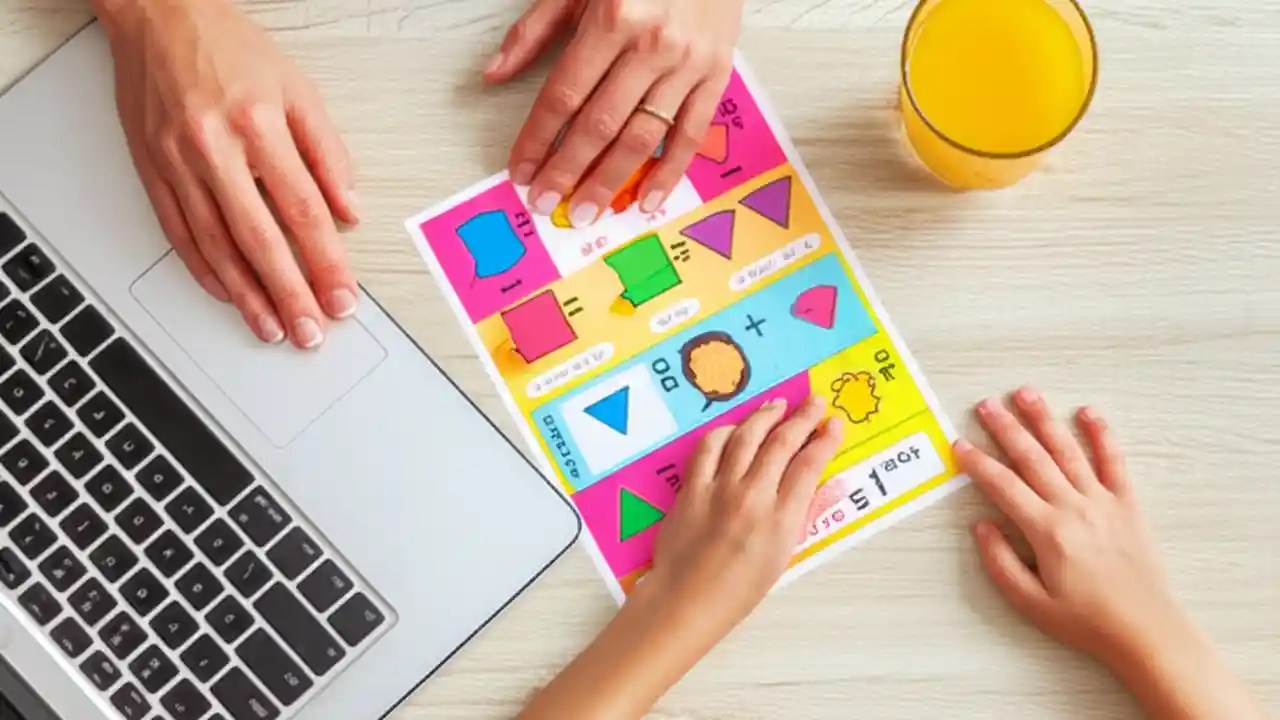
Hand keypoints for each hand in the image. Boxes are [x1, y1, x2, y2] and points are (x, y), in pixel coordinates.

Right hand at [98, 0, 359, 347]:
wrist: (158, 16)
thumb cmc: (231, 50)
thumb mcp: (299, 89)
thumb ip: (329, 154)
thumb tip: (349, 211)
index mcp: (259, 124)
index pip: (302, 210)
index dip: (326, 262)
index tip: (342, 298)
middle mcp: (214, 147)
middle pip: (259, 238)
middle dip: (289, 293)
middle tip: (309, 332)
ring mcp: (177, 162)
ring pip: (216, 245)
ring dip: (246, 295)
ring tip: (271, 327)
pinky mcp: (151, 170)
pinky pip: (179, 232)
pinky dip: (204, 270)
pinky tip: (227, 294)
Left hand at [484, 0, 743, 225]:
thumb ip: (536, 29)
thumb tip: (494, 74)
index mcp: (613, 18)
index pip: (564, 95)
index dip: (538, 138)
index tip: (522, 170)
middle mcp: (652, 45)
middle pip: (600, 125)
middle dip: (568, 171)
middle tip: (546, 204)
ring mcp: (688, 63)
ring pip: (643, 137)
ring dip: (610, 181)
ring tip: (587, 211)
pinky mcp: (717, 73)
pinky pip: (691, 133)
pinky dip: (670, 172)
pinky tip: (647, 200)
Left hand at [519, 396, 841, 719]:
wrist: (687, 599)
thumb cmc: (738, 587)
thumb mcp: (785, 554)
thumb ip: (810, 513)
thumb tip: (838, 485)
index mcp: (781, 519)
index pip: (810, 465)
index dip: (826, 440)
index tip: (834, 426)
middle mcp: (752, 498)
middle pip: (782, 443)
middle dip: (803, 418)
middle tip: (815, 403)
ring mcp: (719, 490)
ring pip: (747, 436)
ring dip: (766, 416)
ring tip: (779, 405)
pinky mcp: (692, 488)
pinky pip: (709, 447)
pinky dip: (726, 432)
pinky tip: (736, 428)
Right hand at [957, 387, 1178, 662]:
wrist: (1146, 630)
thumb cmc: (1087, 621)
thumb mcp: (1031, 602)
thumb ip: (1000, 563)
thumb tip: (981, 527)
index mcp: (1046, 531)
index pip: (1003, 486)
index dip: (977, 463)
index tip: (959, 445)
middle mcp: (1074, 508)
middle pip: (1032, 458)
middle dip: (1006, 428)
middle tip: (985, 405)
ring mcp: (1103, 502)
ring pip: (1068, 451)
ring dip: (1044, 420)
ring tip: (1026, 394)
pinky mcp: (1128, 504)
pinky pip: (1114, 462)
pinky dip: (1101, 435)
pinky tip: (1087, 412)